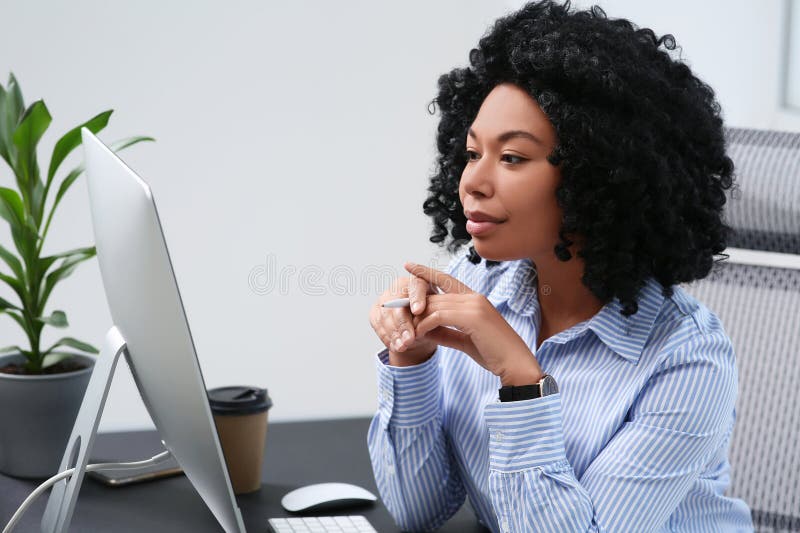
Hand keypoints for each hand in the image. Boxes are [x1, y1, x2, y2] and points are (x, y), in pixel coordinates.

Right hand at [368, 275, 438, 365]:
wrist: (419, 329)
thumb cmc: (433, 319)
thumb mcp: (440, 317)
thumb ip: (437, 317)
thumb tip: (436, 320)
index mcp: (420, 282)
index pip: (416, 286)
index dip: (416, 298)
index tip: (418, 311)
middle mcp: (400, 286)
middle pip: (397, 303)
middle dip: (403, 323)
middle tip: (409, 339)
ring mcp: (385, 297)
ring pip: (385, 314)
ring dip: (394, 333)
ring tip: (402, 346)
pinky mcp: (375, 310)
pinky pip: (377, 323)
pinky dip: (386, 336)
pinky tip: (395, 345)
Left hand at [403, 261, 543, 385]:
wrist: (515, 364)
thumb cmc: (493, 353)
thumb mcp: (465, 340)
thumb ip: (446, 332)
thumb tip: (425, 329)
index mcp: (475, 299)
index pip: (446, 279)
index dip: (427, 272)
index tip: (409, 265)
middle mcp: (474, 297)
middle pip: (435, 295)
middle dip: (415, 306)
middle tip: (400, 318)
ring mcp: (474, 305)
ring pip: (435, 305)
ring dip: (418, 319)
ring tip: (408, 332)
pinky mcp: (472, 316)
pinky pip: (439, 316)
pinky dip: (425, 325)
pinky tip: (419, 335)